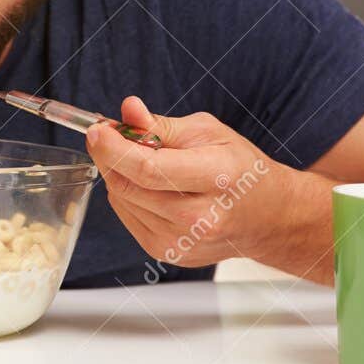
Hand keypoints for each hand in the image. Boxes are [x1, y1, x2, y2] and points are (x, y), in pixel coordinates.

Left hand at [84, 96, 288, 269]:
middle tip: (107, 136)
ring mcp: (182, 241)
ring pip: (123, 202)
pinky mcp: (168, 253)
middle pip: (130, 187)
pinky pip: (128, 217)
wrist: (266, 217)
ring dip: (118, 175)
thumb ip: (162, 125)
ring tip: (139, 160)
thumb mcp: (209, 132)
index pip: (149, 169)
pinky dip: (128, 195)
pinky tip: (148, 186)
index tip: (97, 130)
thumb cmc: (240, 168)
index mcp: (217, 177)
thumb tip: (128, 110)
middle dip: (108, 157)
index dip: (115, 149)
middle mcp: (200, 217)